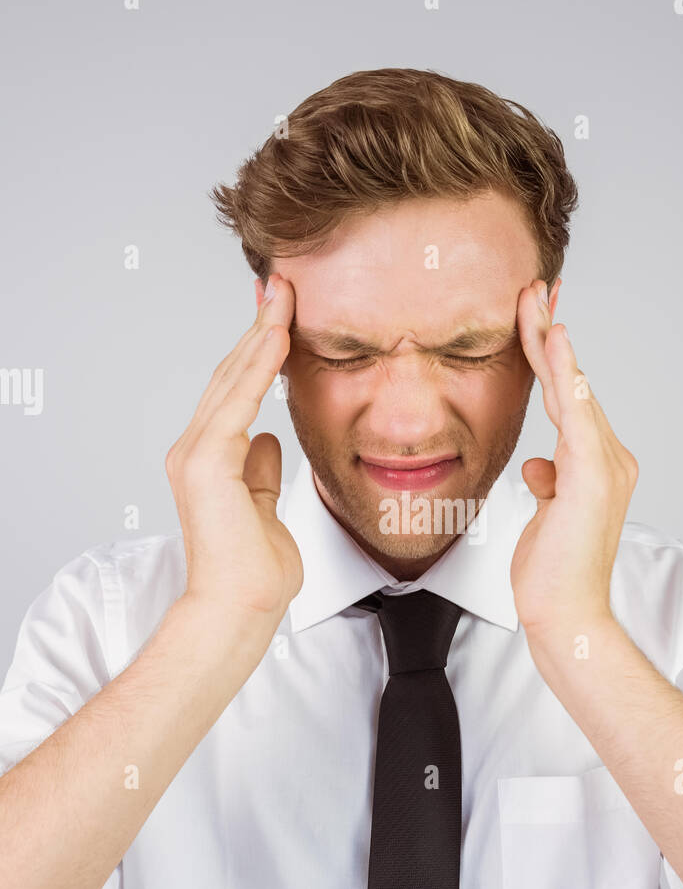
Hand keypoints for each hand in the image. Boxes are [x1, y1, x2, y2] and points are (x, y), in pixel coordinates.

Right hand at [165, 272, 301, 626]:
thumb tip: (270, 442)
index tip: (280, 314)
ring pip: (233, 378)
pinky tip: (279, 334)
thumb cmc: (253, 570)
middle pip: (231, 374)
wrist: (241, 605)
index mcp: (207, 459)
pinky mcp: (207, 461)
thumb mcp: (264, 506)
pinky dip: (260, 365)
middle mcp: (194, 449)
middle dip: (258, 326)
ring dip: (261, 332)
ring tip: (283, 292)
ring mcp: (196, 453)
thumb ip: (261, 472)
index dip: (258, 350)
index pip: (236, 391)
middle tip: (280, 283)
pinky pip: (240, 400)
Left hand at [510, 279, 637, 638]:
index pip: (569, 398)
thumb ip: (548, 482)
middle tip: (535, 287)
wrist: (566, 613)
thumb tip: (537, 465)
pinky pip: (576, 411)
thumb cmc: (553, 572)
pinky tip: (554, 339)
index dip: (552, 356)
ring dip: (551, 341)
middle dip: (550, 333)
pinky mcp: (593, 474)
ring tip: (535, 299)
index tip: (536, 316)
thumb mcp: (544, 516)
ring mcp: (605, 464)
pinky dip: (565, 372)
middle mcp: (610, 457)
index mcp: (597, 464)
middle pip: (573, 383)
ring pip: (574, 388)